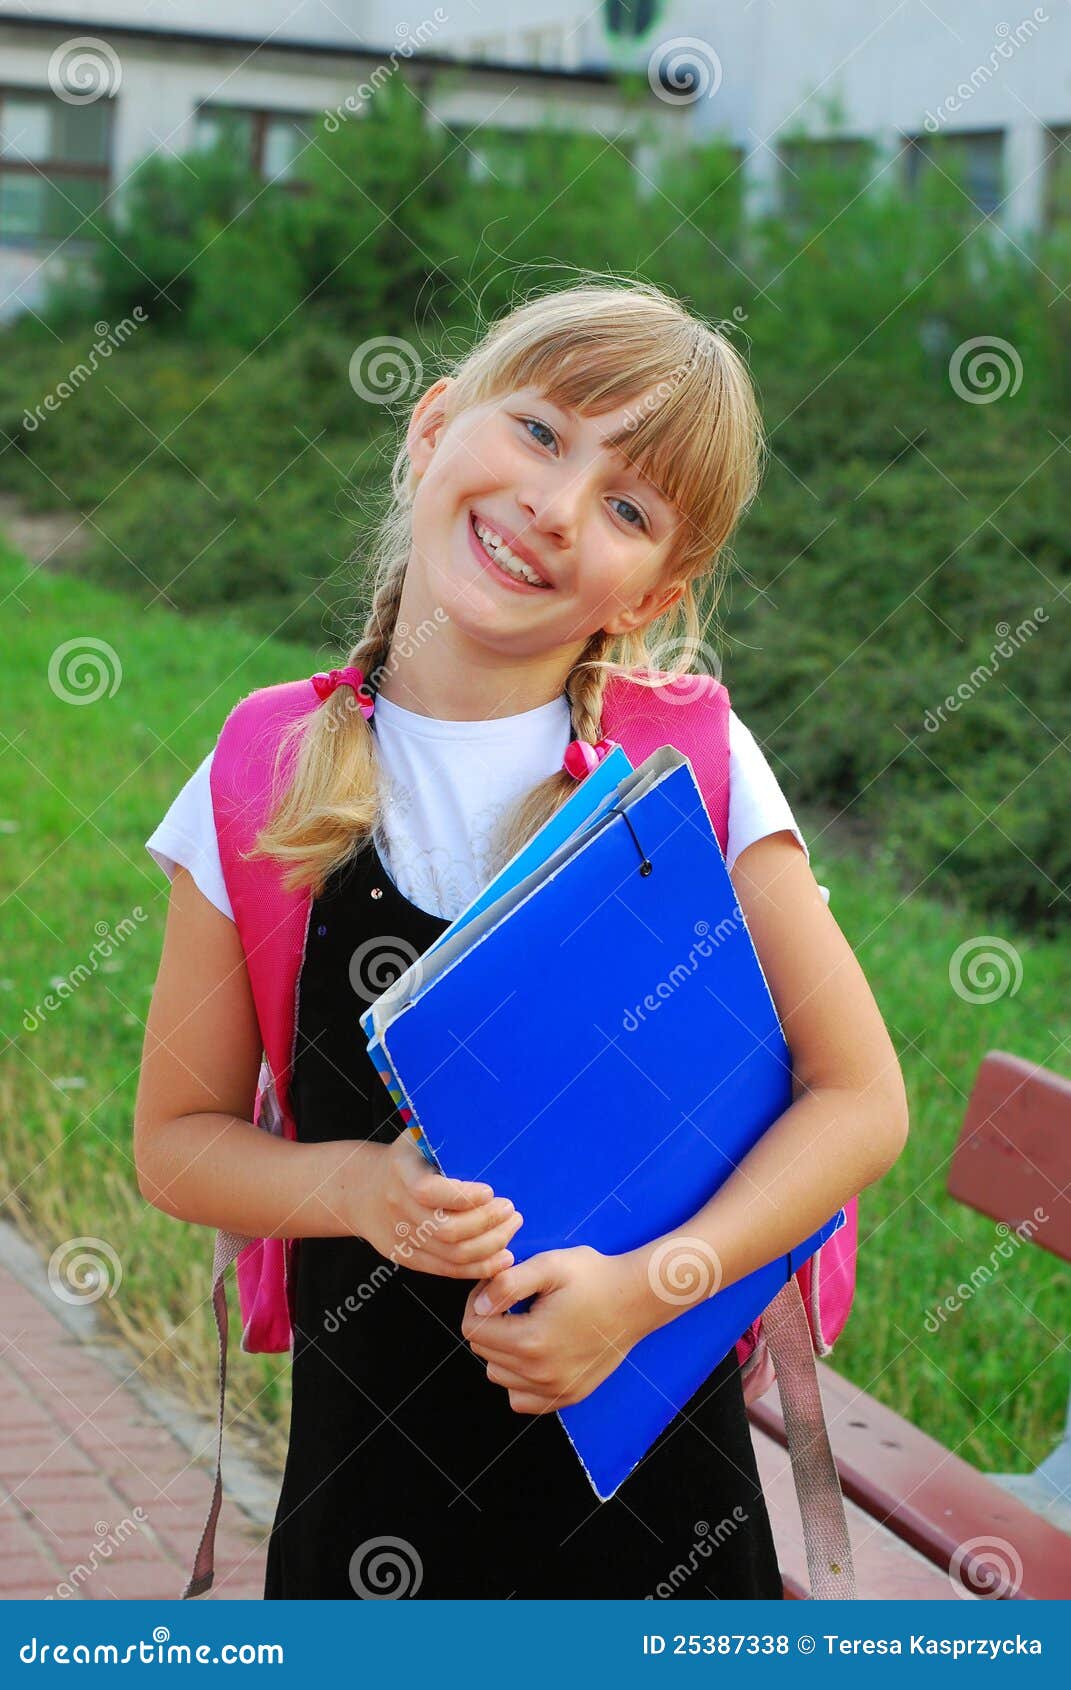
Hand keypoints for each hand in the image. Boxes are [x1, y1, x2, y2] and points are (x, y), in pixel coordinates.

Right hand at [359, 1132, 522, 1277]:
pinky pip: (447, 1270)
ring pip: (453, 1255)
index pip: (430, 1192)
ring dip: (491, 1245)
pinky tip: (502, 1257)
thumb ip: (446, 1137)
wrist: (362, 1191)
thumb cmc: (405, 1160)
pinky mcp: (408, 1258)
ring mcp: (402, 1238)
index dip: (464, 1197)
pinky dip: (479, 1267)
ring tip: (511, 1228)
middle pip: (447, 1230)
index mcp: (401, 1172)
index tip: (492, 1191)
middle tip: (511, 1211)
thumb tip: (490, 1126)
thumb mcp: (417, 1138)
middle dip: (487, 1223)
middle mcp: (399, 1208)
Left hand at [460, 1244, 646, 1413]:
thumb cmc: (594, 1277)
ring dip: (502, 1349)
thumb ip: (507, 1283)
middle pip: (483, 1351)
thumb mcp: (549, 1265)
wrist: (636, 1298)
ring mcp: (555, 1390)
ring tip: (526, 1322)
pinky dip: (518, 1378)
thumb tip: (478, 1305)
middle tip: (514, 1299)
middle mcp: (540, 1374)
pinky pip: (520, 1398)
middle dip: (490, 1322)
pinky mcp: (567, 1396)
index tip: (497, 1286)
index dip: (478, 1301)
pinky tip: (535, 1351)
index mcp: (531, 1341)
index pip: (473, 1329)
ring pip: (498, 1375)